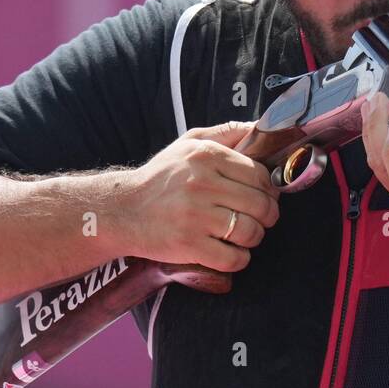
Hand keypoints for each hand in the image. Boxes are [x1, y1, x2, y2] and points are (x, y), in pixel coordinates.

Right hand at [119, 121, 280, 271]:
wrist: (119, 211)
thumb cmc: (160, 178)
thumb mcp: (189, 144)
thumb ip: (227, 132)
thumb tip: (261, 128)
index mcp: (207, 156)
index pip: (260, 175)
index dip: (269, 189)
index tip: (265, 196)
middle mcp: (202, 183)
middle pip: (261, 205)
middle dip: (268, 215)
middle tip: (260, 218)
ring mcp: (195, 215)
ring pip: (251, 232)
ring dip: (255, 237)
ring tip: (244, 234)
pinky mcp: (189, 244)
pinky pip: (234, 258)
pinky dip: (239, 259)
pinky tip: (232, 251)